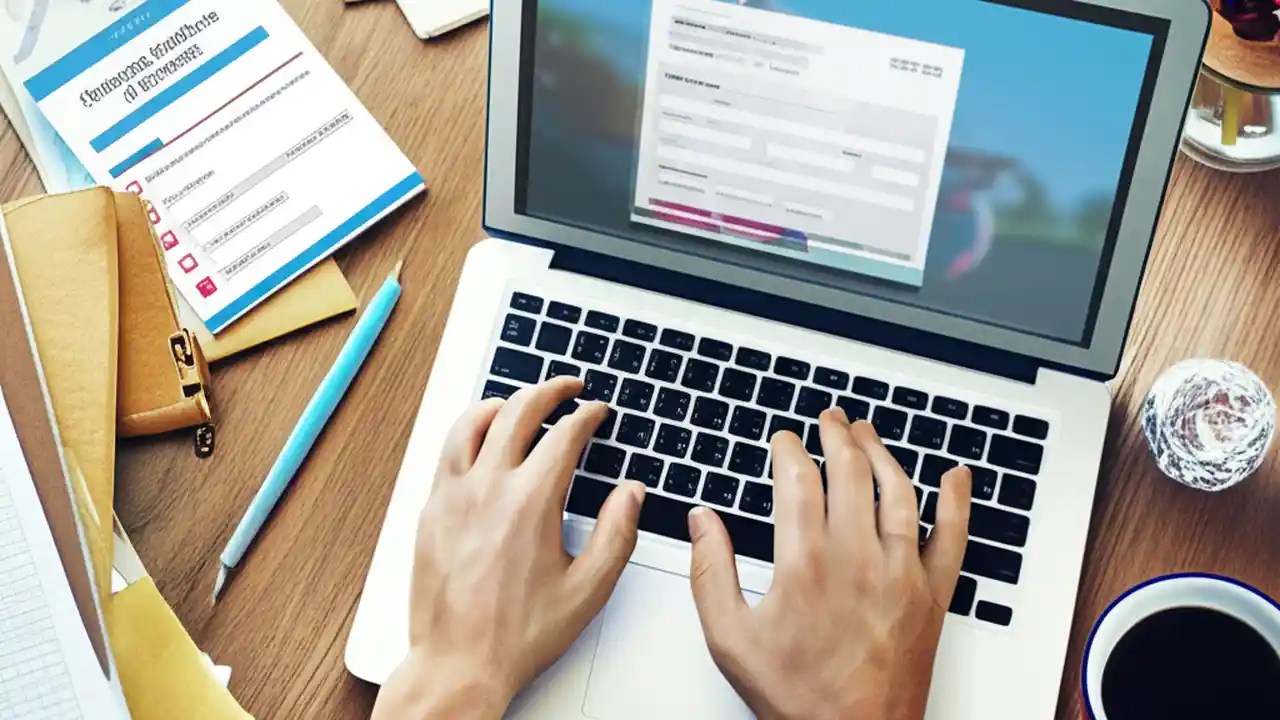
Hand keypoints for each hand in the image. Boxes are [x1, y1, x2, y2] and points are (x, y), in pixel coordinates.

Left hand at [373, 377, 645, 719]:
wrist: (458, 664)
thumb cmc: (518, 635)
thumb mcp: (587, 589)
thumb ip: (616, 533)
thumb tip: (631, 492)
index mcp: (530, 502)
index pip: (565, 434)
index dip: (588, 415)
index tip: (598, 412)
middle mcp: (487, 488)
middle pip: (519, 410)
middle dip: (551, 390)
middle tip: (569, 387)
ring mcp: (452, 495)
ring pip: (474, 420)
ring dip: (505, 402)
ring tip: (523, 403)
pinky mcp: (430, 509)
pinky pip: (447, 450)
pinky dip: (469, 430)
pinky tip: (481, 439)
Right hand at [688, 409, 971, 719]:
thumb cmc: (796, 696)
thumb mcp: (730, 638)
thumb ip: (710, 571)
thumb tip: (702, 520)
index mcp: (804, 562)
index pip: (797, 478)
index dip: (789, 449)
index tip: (784, 441)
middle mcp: (857, 557)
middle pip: (849, 471)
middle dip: (836, 436)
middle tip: (828, 419)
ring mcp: (900, 573)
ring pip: (898, 491)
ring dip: (882, 452)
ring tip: (868, 431)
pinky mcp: (932, 596)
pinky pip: (953, 537)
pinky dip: (958, 502)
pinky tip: (956, 476)